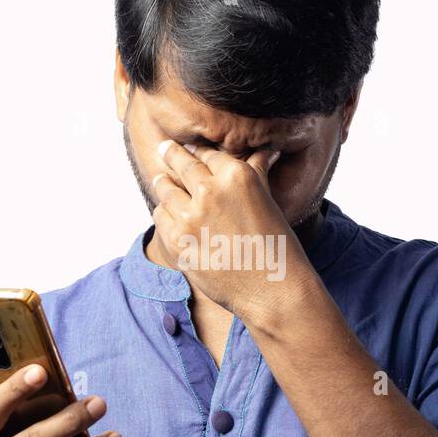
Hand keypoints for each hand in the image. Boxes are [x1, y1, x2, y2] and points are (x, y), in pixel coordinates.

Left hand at [149, 139, 315, 322]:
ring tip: (163, 180)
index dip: (198, 151)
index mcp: (236, 175)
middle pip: (180, 162)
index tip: (190, 149)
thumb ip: (257, 172)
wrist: (273, 290)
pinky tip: (171, 214)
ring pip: (164, 187)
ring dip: (165, 183)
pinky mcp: (176, 241)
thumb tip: (264, 151)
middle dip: (171, 152)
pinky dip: (165, 212)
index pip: (206, 152)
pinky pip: (160, 215)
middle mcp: (210, 191)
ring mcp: (190, 216)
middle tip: (164, 146)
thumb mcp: (268, 201)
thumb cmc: (277, 246)